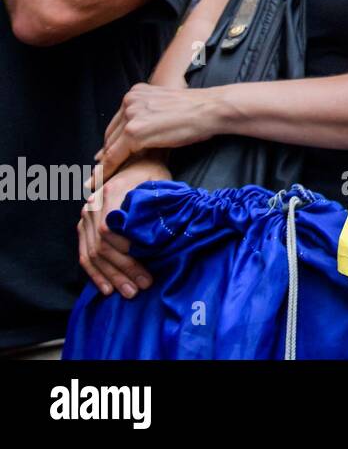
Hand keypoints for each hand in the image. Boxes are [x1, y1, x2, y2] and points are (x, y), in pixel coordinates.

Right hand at [78, 157, 169, 297]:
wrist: (138, 159)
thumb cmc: (154, 174)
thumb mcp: (160, 184)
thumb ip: (156, 206)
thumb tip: (155, 238)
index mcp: (110, 192)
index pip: (110, 231)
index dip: (126, 254)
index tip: (146, 270)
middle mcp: (92, 204)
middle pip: (102, 246)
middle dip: (122, 271)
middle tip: (141, 288)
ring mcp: (85, 216)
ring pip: (92, 254)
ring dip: (111, 277)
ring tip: (129, 293)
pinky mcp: (83, 225)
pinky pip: (84, 254)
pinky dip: (96, 274)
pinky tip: (107, 289)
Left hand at [96, 83, 224, 179]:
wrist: (211, 109)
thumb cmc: (197, 111)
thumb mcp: (167, 107)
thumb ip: (149, 116)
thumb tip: (133, 139)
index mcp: (137, 92)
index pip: (117, 122)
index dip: (111, 142)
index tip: (102, 157)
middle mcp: (130, 101)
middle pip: (111, 134)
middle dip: (107, 154)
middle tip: (98, 173)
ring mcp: (131, 115)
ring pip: (110, 145)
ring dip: (105, 164)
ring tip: (97, 180)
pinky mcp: (135, 131)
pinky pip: (115, 155)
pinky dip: (108, 168)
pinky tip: (104, 179)